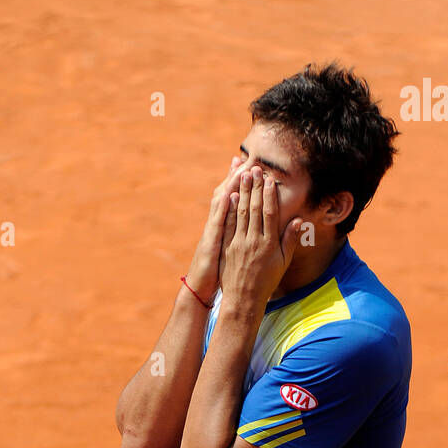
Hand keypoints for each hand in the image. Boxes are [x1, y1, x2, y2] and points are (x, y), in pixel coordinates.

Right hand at [184, 154, 245, 300]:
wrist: (199, 288)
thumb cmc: (216, 273)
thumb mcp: (226, 252)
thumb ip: (233, 237)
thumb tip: (243, 229)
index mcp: (223, 227)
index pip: (232, 201)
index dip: (239, 184)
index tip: (248, 167)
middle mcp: (216, 225)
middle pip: (226, 196)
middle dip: (235, 177)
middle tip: (244, 158)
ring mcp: (212, 232)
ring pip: (221, 205)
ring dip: (230, 186)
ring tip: (240, 169)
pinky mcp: (210, 242)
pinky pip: (217, 223)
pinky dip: (223, 208)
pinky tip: (229, 195)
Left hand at [218, 167, 304, 308]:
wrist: (244, 299)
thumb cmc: (267, 282)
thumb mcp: (283, 263)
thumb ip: (289, 240)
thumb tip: (297, 220)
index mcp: (269, 244)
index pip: (270, 213)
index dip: (269, 195)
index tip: (269, 180)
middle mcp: (253, 241)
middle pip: (254, 209)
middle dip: (255, 187)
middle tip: (255, 169)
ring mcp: (239, 243)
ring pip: (241, 213)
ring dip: (243, 193)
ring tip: (243, 175)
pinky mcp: (227, 248)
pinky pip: (229, 225)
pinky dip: (230, 209)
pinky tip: (231, 196)